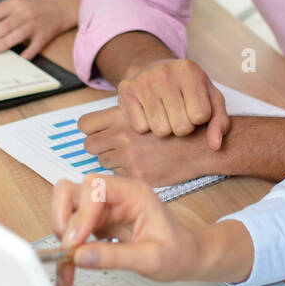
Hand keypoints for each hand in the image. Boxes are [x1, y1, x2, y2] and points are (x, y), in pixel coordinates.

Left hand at [0, 0, 80, 59]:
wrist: (61, 7)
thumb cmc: (32, 8)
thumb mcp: (12, 6)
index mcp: (13, 4)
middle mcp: (23, 13)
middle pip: (2, 26)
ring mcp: (35, 25)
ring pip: (16, 36)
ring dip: (1, 44)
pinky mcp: (44, 36)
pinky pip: (34, 47)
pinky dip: (26, 54)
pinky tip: (17, 60)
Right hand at [50, 174, 213, 285]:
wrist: (189, 256)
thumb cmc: (179, 251)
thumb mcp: (152, 259)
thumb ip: (116, 257)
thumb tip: (81, 256)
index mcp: (133, 193)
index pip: (93, 187)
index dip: (80, 213)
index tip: (76, 243)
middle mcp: (115, 195)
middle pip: (71, 192)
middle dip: (63, 222)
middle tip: (69, 252)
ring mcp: (104, 208)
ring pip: (66, 210)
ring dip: (62, 237)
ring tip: (68, 266)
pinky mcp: (98, 223)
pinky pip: (72, 230)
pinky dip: (67, 250)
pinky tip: (71, 269)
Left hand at [79, 105, 217, 185]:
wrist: (200, 146)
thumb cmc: (174, 126)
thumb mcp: (148, 109)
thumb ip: (123, 116)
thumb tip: (100, 123)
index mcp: (122, 116)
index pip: (85, 124)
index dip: (90, 128)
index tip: (97, 130)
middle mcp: (122, 137)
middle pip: (89, 144)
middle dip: (99, 145)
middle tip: (112, 145)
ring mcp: (128, 158)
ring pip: (102, 161)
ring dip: (111, 159)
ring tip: (130, 154)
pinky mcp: (136, 176)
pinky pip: (118, 176)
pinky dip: (125, 172)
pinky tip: (140, 164)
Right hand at [116, 57, 229, 148]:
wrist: (153, 68)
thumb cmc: (187, 88)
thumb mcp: (210, 98)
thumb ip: (219, 121)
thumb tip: (215, 145)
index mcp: (189, 71)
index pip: (200, 115)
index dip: (199, 120)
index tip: (194, 110)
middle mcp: (164, 73)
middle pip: (180, 127)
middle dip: (182, 127)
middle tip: (178, 115)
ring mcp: (143, 81)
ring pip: (160, 130)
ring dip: (165, 128)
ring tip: (165, 115)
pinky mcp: (125, 91)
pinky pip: (140, 128)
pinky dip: (146, 126)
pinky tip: (149, 113)